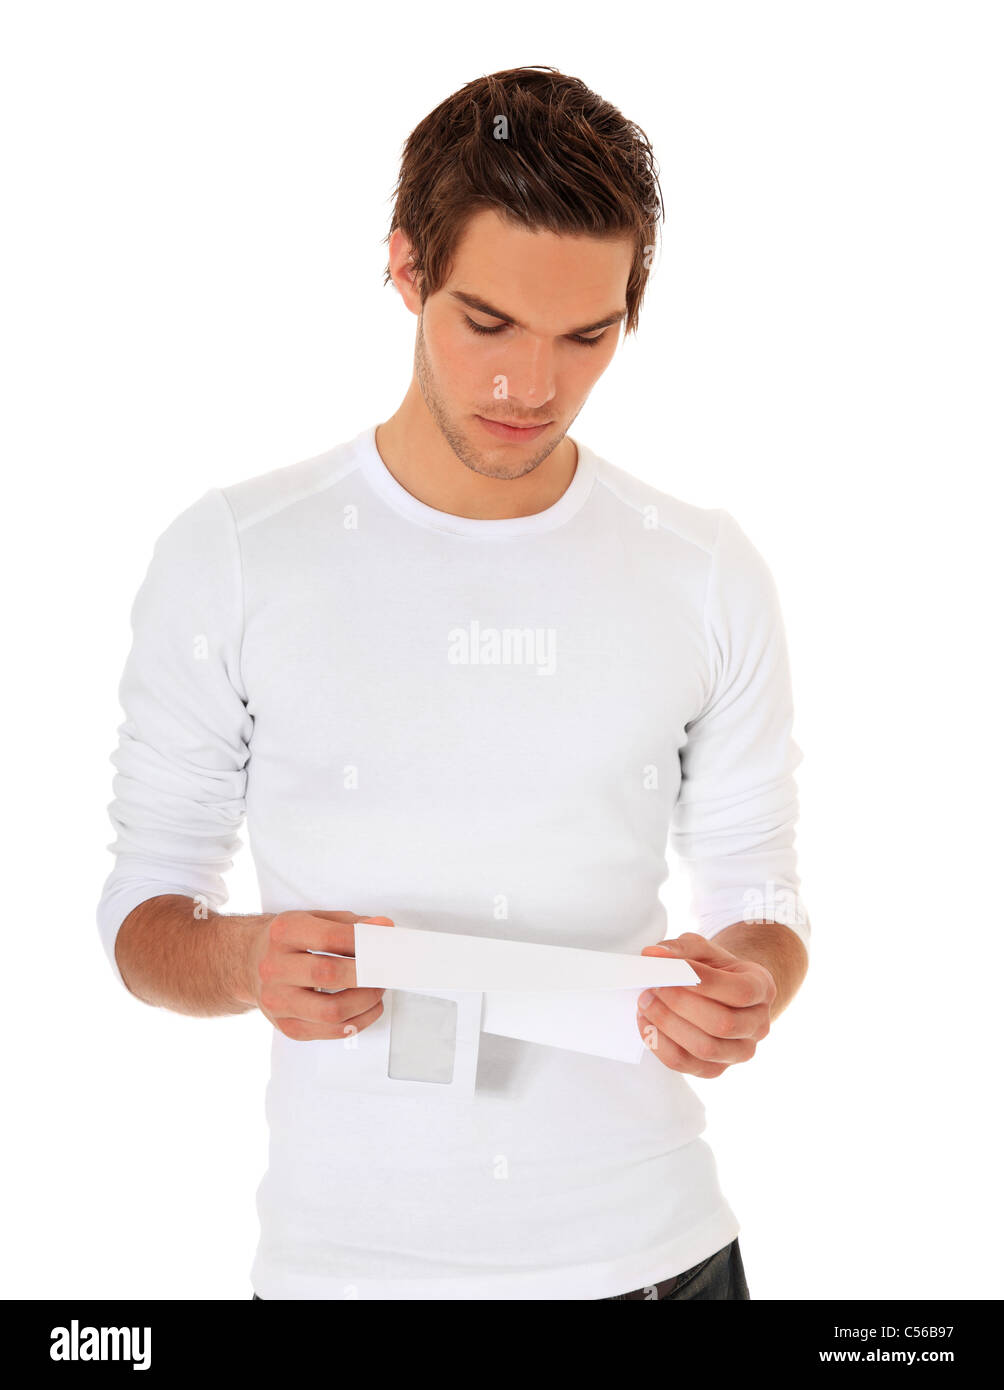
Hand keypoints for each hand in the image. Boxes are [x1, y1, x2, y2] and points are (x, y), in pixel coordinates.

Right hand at [250, 909, 394, 1041]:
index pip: (330, 937)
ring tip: (377, 991)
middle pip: (329, 974)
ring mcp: (277, 1000)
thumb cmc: (288, 941)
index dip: (364, 943)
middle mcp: (274, 967)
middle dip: (368, 975)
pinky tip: (366, 1009)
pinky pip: (328, 1032)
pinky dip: (357, 1022)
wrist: (247, 963)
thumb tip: (383, 928)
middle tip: (386, 972)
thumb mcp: (314, 919)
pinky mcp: (285, 1026)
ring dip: (365, 1003)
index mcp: (283, 932)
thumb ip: (350, 924)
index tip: (387, 946)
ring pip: (331, 1011)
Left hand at [635, 931, 775, 1077]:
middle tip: (651, 986)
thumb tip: (654, 954)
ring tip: (646, 1002)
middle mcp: (758, 1025)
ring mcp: (740, 1052)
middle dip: (680, 1004)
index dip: (704, 982)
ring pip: (704, 1048)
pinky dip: (659, 1043)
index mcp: (762, 989)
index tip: (669, 970)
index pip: (740, 992)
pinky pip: (685, 1063)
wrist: (719, 994)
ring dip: (668, 1024)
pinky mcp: (715, 1069)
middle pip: (723, 1024)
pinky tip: (646, 1021)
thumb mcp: (702, 950)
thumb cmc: (712, 969)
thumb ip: (681, 948)